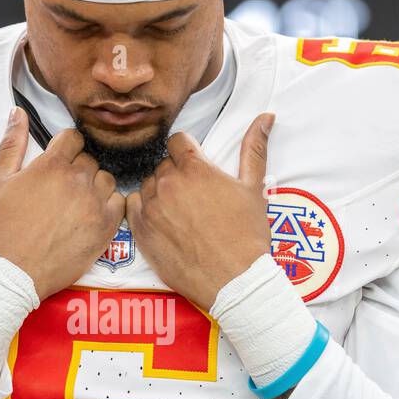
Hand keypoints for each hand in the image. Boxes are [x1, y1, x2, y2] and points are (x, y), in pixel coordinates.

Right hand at [0, 110, 124, 299]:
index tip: (58, 161)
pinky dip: (109, 205)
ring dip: (95, 185)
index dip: (65, 147)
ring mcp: (94, 205)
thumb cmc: (1, 230)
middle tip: (62, 187)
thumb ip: (12, 144)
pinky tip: (92, 213)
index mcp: (51, 165)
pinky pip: (119, 203)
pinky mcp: (105, 228)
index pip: (73, 138)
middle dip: (77, 168)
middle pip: (89, 159)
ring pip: (106, 179)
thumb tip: (18, 113)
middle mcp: (77, 181)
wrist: (11, 274)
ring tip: (77, 201)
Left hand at [126, 114, 274, 309]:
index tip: (194, 166)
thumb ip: (254, 148)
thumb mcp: (254, 188)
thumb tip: (266, 117)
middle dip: (176, 175)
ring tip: (180, 212)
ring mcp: (151, 208)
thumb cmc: (247, 236)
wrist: (234, 281)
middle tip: (193, 196)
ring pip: (147, 186)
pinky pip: (132, 208)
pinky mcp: (140, 231)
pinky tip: (162, 222)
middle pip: (163, 165)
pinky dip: (144, 211)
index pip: (177, 142)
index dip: (187, 152)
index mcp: (194, 168)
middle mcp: (168, 183)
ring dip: (159, 193)